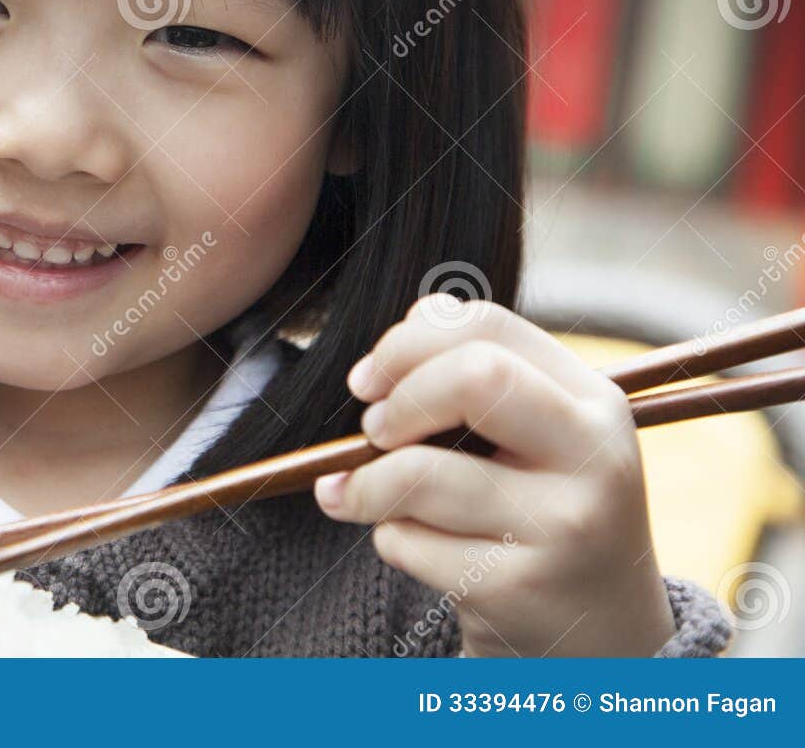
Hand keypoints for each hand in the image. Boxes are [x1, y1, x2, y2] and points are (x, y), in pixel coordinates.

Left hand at [313, 295, 676, 656]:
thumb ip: (484, 372)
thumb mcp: (542, 436)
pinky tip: (411, 545)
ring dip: (366, 484)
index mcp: (594, 402)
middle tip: (372, 433)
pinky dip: (388, 536)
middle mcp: (592, 458)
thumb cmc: (545, 510)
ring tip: (361, 494)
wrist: (603, 637)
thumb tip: (406, 332)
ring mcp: (562, 527)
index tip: (368, 381)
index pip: (487, 326)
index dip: (406, 343)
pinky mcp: (518, 590)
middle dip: (397, 402)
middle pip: (472, 379)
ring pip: (419, 472)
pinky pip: (408, 543)